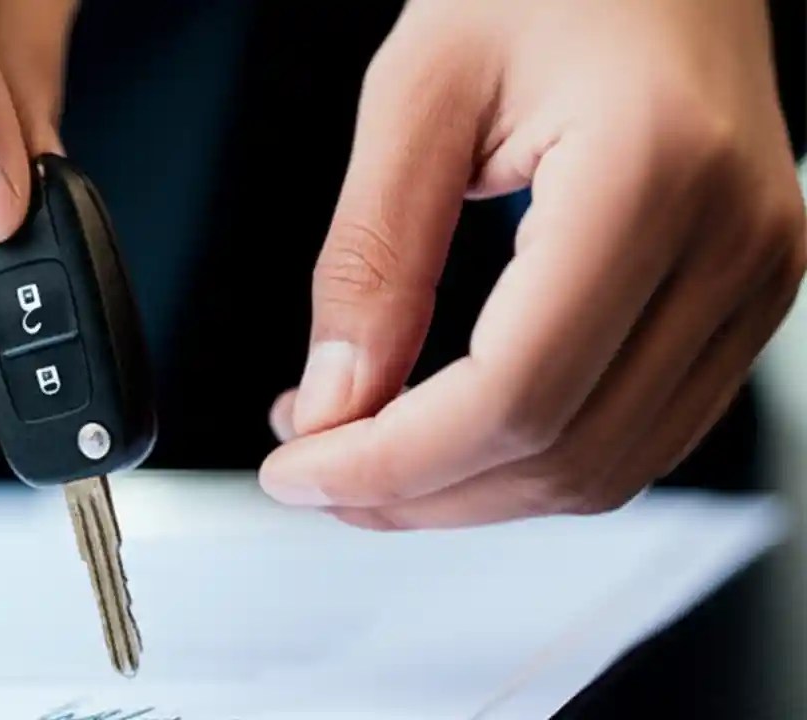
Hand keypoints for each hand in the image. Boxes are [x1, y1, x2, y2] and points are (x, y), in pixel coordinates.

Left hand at [261, 0, 806, 528]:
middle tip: (316, 473)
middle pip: (560, 455)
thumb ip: (373, 256)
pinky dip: (529, 460)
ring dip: (469, 493)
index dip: (390, 461)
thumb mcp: (422, 90)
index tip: (299, 469)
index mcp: (650, 174)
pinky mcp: (742, 299)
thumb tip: (332, 402)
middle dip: (416, 493)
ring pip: (605, 468)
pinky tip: (450, 436)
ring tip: (366, 456)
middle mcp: (731, 244)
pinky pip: (637, 431)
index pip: (512, 393)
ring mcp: (754, 281)